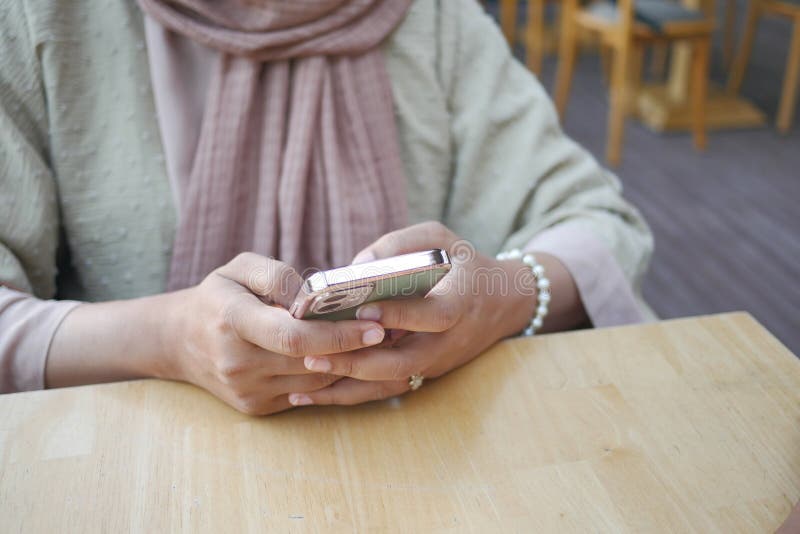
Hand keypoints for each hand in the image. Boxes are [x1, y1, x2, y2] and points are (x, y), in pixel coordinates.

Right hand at [161, 253, 385, 414]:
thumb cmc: (218, 296)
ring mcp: (248, 391)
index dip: (339, 334)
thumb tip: (314, 295)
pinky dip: (335, 382)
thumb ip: (277, 274)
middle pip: (312, 363)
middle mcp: (238, 362)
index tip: (376, 326)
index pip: (293, 336)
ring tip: (389, 349)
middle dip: (358, 351)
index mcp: (232, 320)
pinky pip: (307, 398)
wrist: (178, 342)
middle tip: (398, 335)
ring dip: (354, 369)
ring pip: (316, 384)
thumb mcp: (238, 268)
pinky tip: (362, 366)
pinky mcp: (257, 408)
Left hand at [288, 221, 576, 406]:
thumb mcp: (442, 239)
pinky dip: (349, 395)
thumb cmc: (465, 263)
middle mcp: (448, 341)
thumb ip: (400, 244)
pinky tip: (310, 397)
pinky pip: (386, 390)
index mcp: (459, 303)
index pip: (432, 316)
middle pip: (403, 363)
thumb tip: (356, 264)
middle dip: (357, 362)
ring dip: (347, 386)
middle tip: (313, 356)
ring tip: (302, 384)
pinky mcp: (424, 374)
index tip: (363, 310)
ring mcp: (436, 363)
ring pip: (391, 383)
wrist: (505, 303)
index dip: (400, 316)